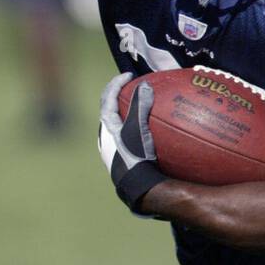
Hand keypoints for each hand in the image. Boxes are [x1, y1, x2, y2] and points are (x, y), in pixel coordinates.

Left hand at [98, 72, 167, 212]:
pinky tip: (158, 135)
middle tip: (135, 89)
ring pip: (118, 126)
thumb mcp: (137, 129)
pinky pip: (129, 140)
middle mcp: (107, 138)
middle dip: (121, 98)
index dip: (116, 84)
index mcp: (106, 127)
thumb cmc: (135, 157)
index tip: (129, 76)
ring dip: (129, 114)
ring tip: (145, 108)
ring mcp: (114, 151)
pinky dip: (139, 131)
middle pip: (110, 111)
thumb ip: (140, 106)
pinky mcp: (123, 161)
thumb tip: (145, 86)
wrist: (136, 189)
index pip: (107, 98)